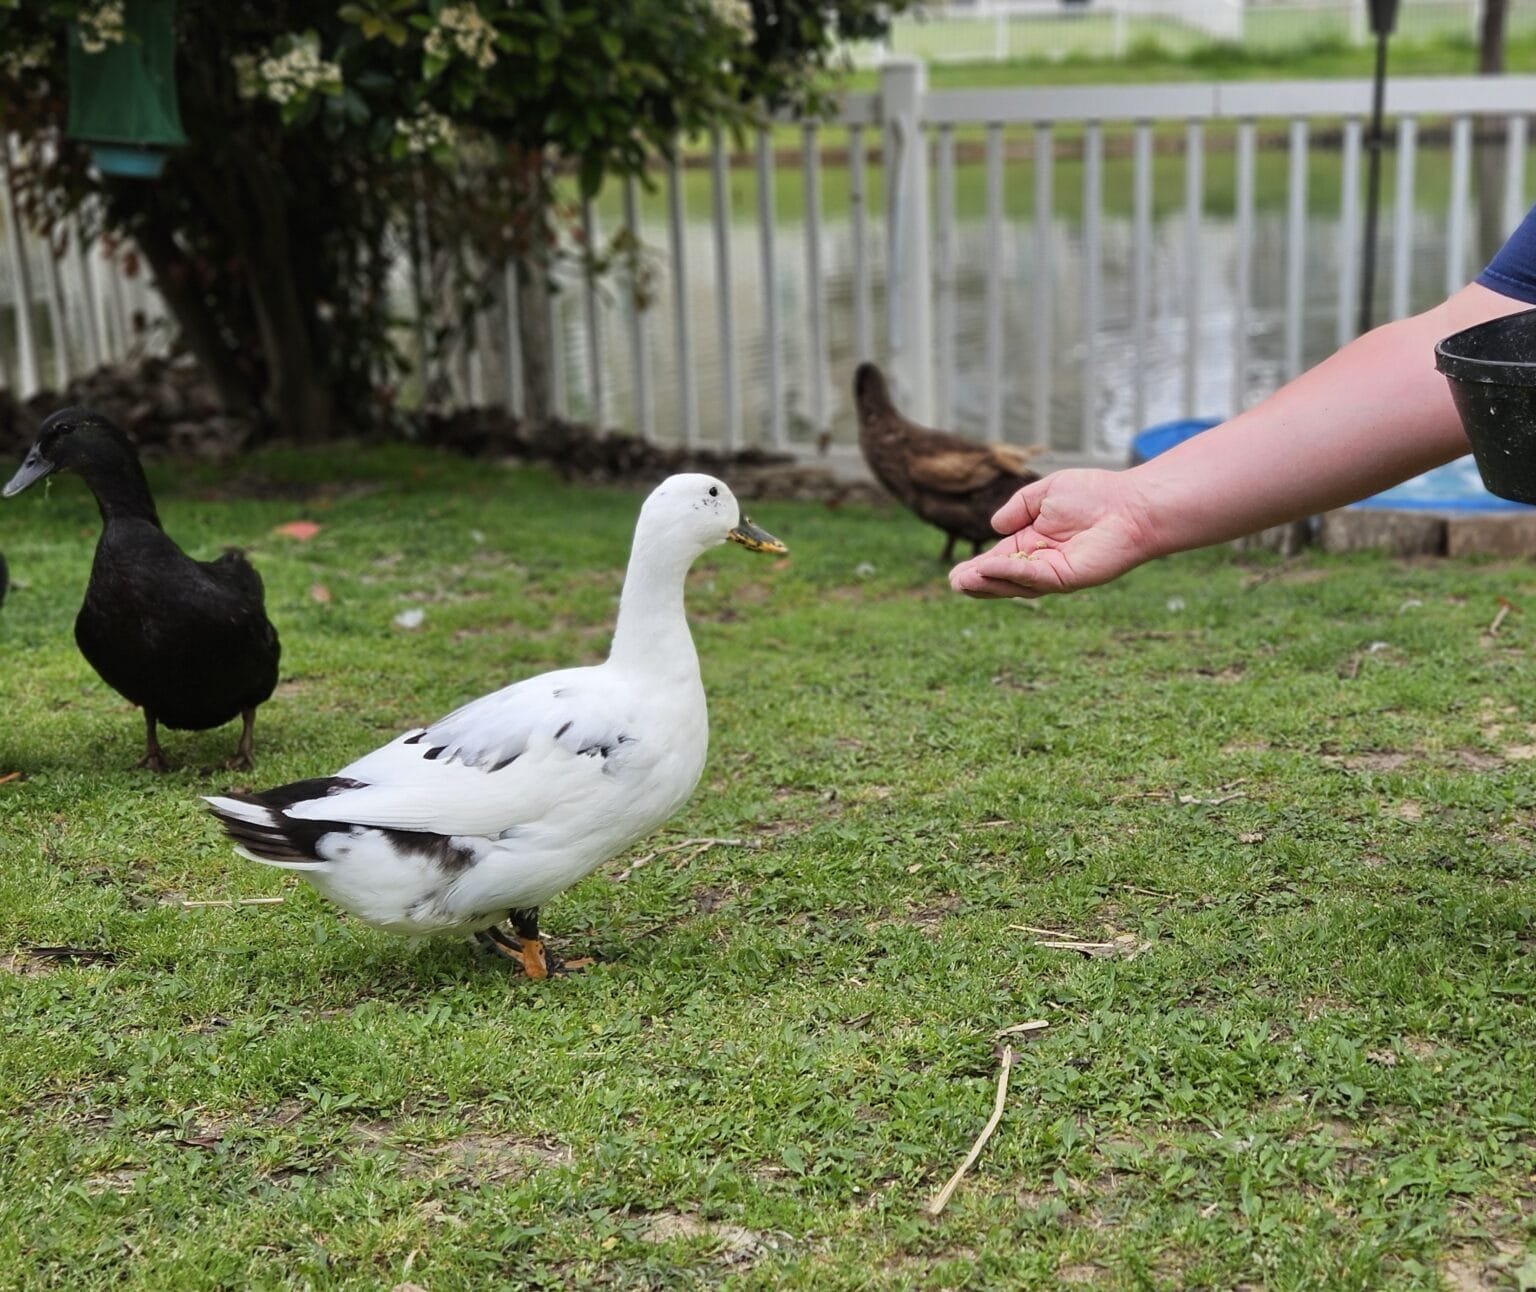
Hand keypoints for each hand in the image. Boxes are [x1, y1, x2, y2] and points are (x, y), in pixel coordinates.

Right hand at [948, 468, 1158, 598]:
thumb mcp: (1045, 493)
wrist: (1130, 503)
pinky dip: (1010, 573)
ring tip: (963, 581)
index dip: (977, 569)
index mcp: (1033, 543)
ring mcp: (1054, 573)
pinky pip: (1033, 578)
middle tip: (955, 583)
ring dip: (988, 583)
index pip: (999, 560)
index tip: (956, 574)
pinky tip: (989, 567)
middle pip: (1002, 579)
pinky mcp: (1067, 578)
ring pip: (1015, 584)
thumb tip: (994, 527)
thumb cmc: (1095, 493)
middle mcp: (1041, 562)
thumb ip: (1018, 507)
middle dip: (978, 583)